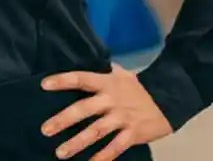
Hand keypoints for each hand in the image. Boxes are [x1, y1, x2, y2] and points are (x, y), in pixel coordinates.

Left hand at [41, 64, 171, 159]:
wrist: (168, 99)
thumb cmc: (138, 87)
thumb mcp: (120, 74)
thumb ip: (102, 72)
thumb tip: (82, 62)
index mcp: (107, 82)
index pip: (81, 78)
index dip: (63, 80)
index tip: (44, 85)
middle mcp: (112, 100)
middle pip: (84, 109)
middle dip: (63, 120)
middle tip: (45, 130)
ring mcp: (122, 118)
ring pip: (96, 131)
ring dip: (77, 143)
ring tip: (60, 153)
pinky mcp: (133, 133)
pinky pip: (115, 147)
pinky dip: (103, 157)